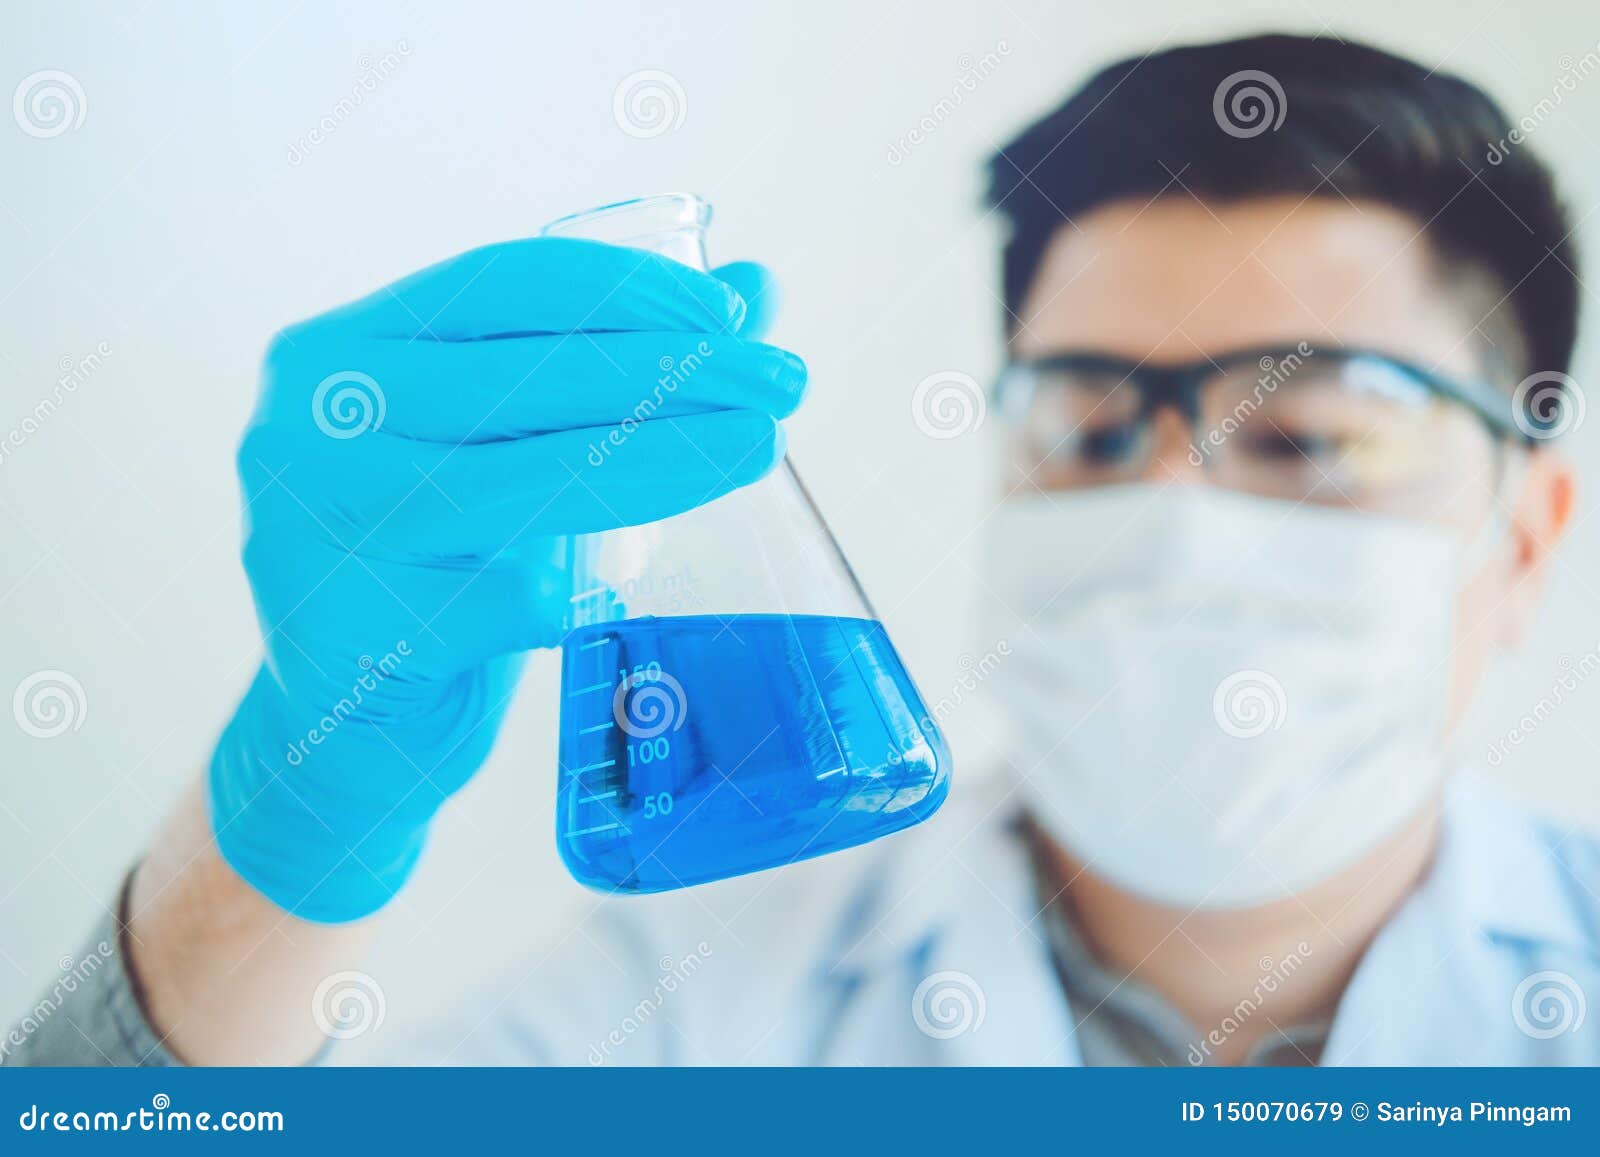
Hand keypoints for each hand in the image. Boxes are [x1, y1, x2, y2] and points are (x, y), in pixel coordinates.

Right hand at [208, 238, 806, 921]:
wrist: (341, 728)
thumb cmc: (436, 570)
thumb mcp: (504, 454)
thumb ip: (606, 365)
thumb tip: (758, 286)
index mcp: (342, 354)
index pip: (504, 284)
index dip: (627, 289)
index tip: (732, 313)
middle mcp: (316, 425)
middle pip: (532, 375)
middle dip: (677, 371)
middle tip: (782, 382)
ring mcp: (326, 525)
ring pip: (536, 478)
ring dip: (669, 460)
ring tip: (760, 448)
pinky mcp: (361, 626)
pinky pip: (516, 598)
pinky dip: (585, 597)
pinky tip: (634, 598)